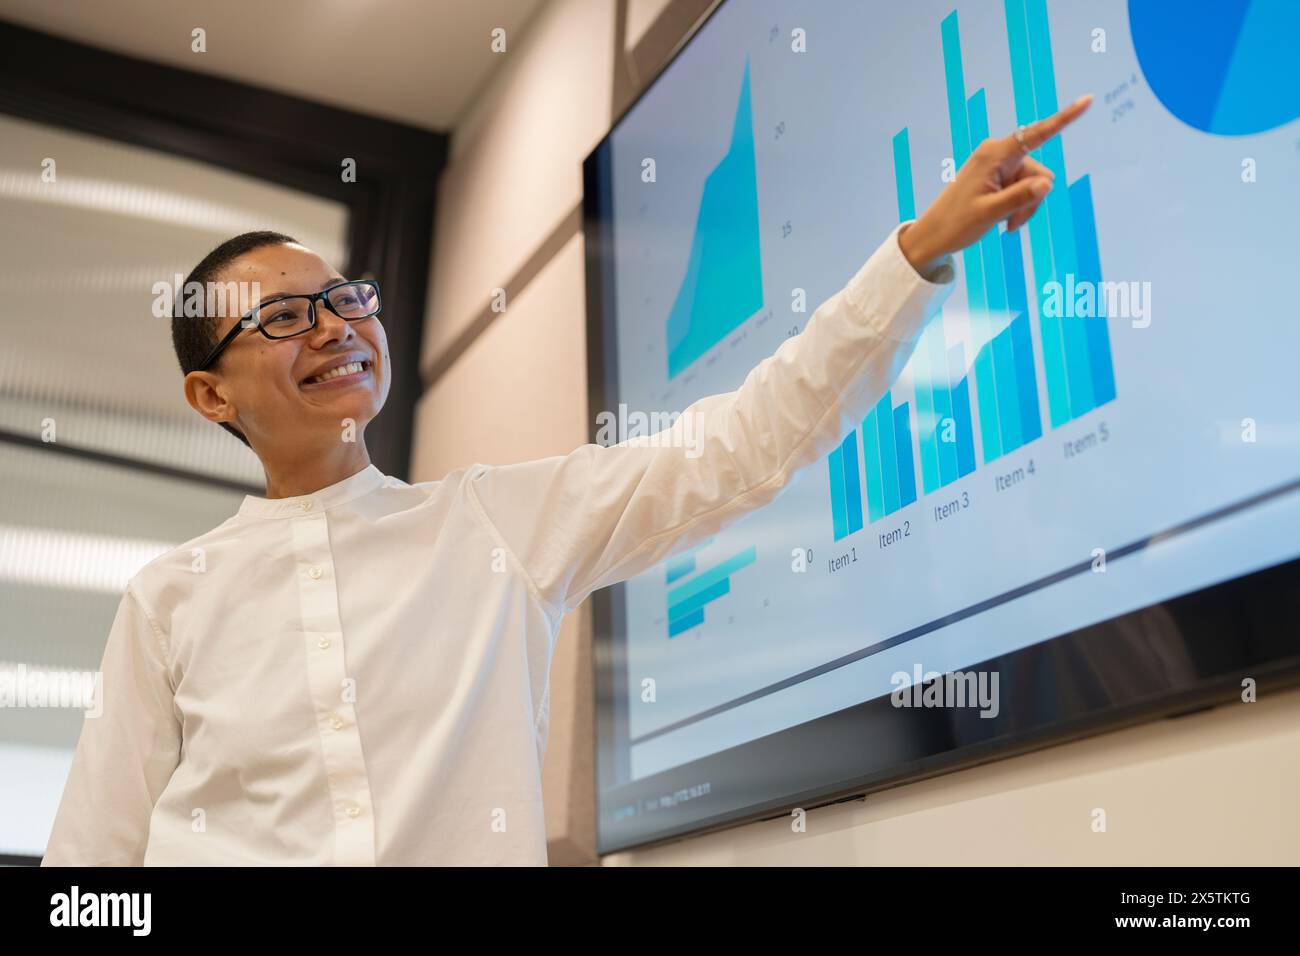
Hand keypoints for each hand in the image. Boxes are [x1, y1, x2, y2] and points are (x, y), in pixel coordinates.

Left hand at [898, 93, 1092, 274]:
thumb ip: (1020, 198)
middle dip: (1033, 199)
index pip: (1038, 133)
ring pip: (1034, 185)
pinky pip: (1023, 190)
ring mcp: (999, 166)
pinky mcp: (999, 178)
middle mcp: (999, 154)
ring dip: (1025, 207)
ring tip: (1004, 224)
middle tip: (1011, 224)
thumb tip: (1048, 183)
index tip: (1088, 99)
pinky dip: (1019, 207)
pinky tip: (1003, 221)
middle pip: (1039, 173)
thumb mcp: (990, 213)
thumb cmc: (956, 224)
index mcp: (994, 154)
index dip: (1065, 118)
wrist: (933, 236)